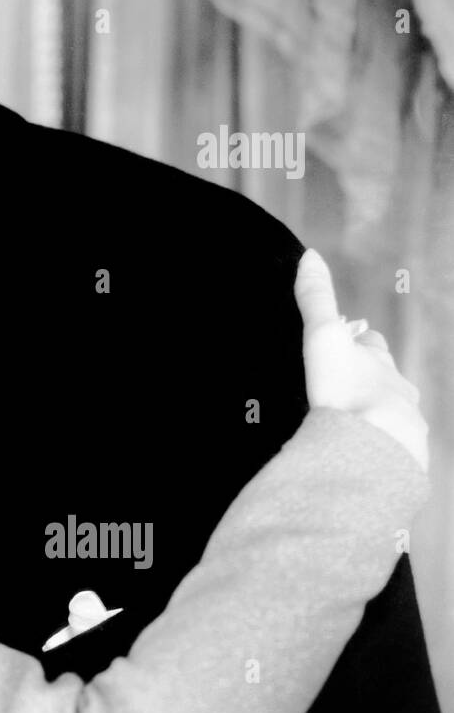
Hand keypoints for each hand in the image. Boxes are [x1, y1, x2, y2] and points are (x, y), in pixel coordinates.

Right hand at [295, 249, 427, 470]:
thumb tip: (310, 255)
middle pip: (384, 376)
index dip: (359, 338)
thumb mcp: (323, 337)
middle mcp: (395, 389)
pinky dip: (374, 443)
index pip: (371, 343)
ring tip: (351, 419)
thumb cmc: (346, 389)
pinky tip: (359, 449)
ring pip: (390, 411)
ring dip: (373, 411)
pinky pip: (387, 446)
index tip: (348, 337)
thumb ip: (316, 299)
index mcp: (377, 361)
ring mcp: (401, 424)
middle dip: (369, 375)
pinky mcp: (397, 457)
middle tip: (346, 379)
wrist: (371, 446)